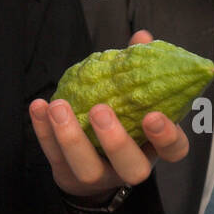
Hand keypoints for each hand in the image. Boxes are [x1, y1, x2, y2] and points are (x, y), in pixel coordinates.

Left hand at [30, 30, 188, 197]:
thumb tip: (142, 38)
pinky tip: (39, 107)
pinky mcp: (69, 175)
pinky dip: (44, 131)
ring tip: (60, 106)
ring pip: (87, 168)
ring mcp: (100, 176)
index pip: (174, 150)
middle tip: (100, 111)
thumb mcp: (135, 99)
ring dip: (71, 138)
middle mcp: (130, 167)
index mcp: (154, 148)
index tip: (153, 116)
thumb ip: (138, 71)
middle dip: (115, 141)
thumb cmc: (122, 121)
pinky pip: (54, 157)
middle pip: (132, 168)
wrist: (92, 162)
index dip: (167, 136)